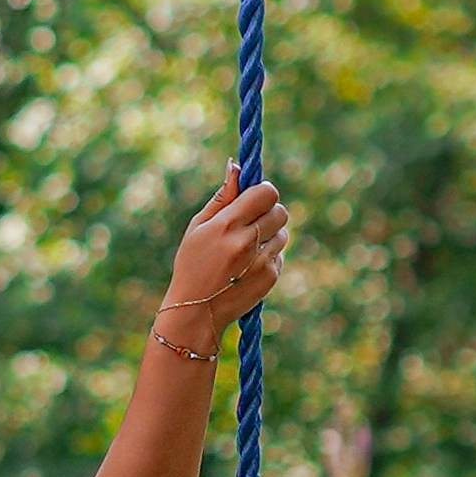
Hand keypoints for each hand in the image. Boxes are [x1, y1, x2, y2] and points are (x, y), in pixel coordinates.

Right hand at [157, 177, 290, 343]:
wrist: (196, 311)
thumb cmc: (192, 264)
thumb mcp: (198, 227)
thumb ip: (221, 197)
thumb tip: (236, 165)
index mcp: (227, 225)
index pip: (265, 193)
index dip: (263, 192)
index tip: (254, 199)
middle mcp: (247, 242)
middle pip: (280, 210)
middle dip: (269, 212)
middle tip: (251, 223)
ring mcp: (261, 261)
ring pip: (283, 233)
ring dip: (270, 235)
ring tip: (246, 248)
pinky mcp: (271, 277)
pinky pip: (280, 254)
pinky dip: (268, 256)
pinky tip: (248, 267)